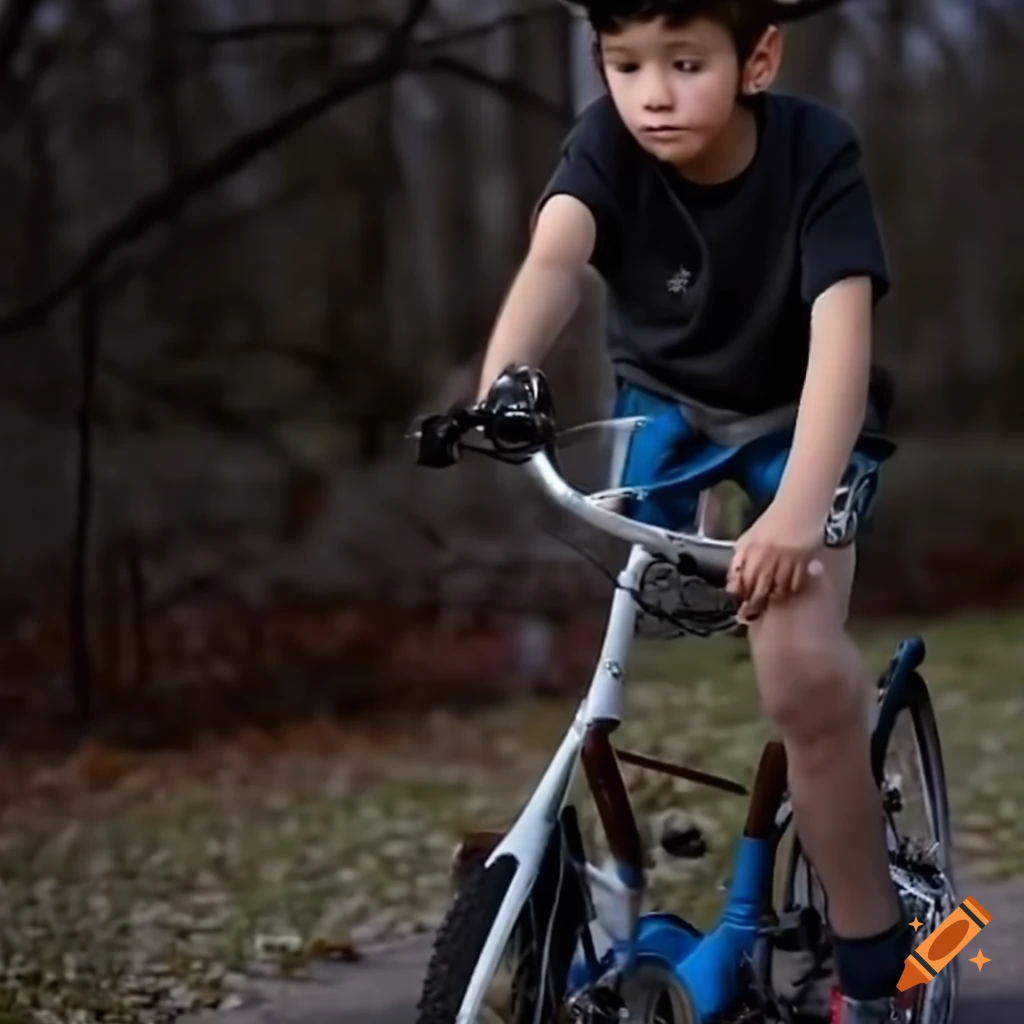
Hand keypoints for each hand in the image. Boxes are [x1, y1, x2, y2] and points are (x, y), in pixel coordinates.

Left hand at [727, 501, 823, 621]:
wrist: (799, 506)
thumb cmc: (773, 521)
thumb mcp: (750, 536)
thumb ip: (742, 557)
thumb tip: (734, 581)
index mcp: (749, 549)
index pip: (740, 578)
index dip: (739, 594)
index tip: (738, 604)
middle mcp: (765, 555)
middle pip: (757, 588)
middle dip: (754, 604)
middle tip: (752, 616)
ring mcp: (785, 558)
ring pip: (777, 589)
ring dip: (773, 599)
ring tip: (771, 604)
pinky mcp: (804, 560)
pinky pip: (796, 583)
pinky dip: (792, 590)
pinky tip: (789, 592)